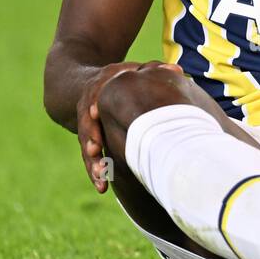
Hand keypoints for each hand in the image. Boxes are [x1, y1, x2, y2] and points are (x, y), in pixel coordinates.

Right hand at [77, 60, 180, 192]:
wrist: (81, 85)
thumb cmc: (116, 77)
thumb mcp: (129, 70)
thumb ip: (151, 71)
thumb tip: (178, 71)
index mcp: (98, 89)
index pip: (93, 96)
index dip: (93, 104)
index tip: (94, 113)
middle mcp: (88, 108)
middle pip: (86, 125)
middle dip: (90, 138)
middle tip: (96, 151)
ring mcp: (87, 127)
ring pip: (86, 146)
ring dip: (93, 162)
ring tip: (101, 178)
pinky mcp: (89, 142)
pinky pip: (91, 159)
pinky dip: (96, 171)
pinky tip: (102, 188)